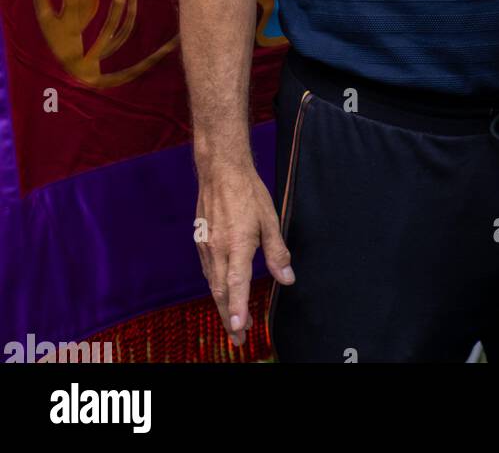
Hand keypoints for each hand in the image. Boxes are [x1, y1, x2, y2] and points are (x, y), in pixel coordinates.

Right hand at [194, 162, 294, 345]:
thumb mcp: (270, 219)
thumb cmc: (247, 192)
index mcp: (237, 243)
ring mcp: (206, 246)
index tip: (239, 328)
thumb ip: (277, 252)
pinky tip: (224, 292)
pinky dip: (216, 287)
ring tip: (235, 321)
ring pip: (213, 284)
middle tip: (238, 339)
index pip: (237, 283)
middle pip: (221, 292)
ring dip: (223, 305)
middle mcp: (217, 249)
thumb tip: (287, 279)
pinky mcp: (200, 242)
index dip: (238, 308)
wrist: (220, 170)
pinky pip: (208, 271)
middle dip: (229, 317)